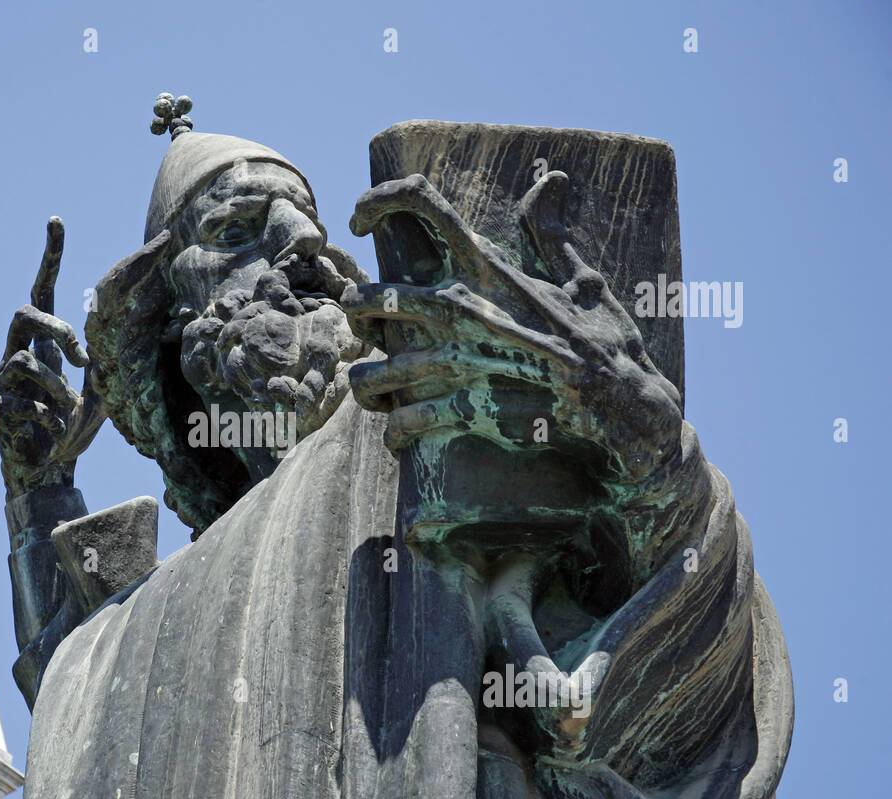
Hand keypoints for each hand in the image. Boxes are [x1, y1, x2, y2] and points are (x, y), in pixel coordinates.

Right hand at [0, 218, 105, 497]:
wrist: (49, 470)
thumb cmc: (73, 426)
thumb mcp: (102, 390)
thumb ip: (108, 361)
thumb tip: (138, 329)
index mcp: (44, 343)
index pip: (43, 291)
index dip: (50, 258)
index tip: (57, 222)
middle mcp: (19, 352)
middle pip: (25, 312)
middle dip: (55, 327)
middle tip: (82, 355)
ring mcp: (3, 379)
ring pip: (27, 360)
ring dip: (60, 390)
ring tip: (72, 414)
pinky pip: (21, 400)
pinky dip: (47, 419)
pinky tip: (52, 433)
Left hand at [341, 172, 681, 484]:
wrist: (629, 410)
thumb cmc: (605, 343)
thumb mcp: (583, 281)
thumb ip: (550, 233)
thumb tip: (549, 179)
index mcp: (493, 270)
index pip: (427, 207)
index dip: (381, 200)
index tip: (360, 217)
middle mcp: (472, 309)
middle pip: (379, 296)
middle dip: (355, 308)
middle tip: (359, 321)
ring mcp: (470, 361)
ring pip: (381, 371)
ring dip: (366, 383)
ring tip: (370, 391)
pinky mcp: (475, 409)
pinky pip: (410, 420)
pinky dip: (396, 430)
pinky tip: (397, 435)